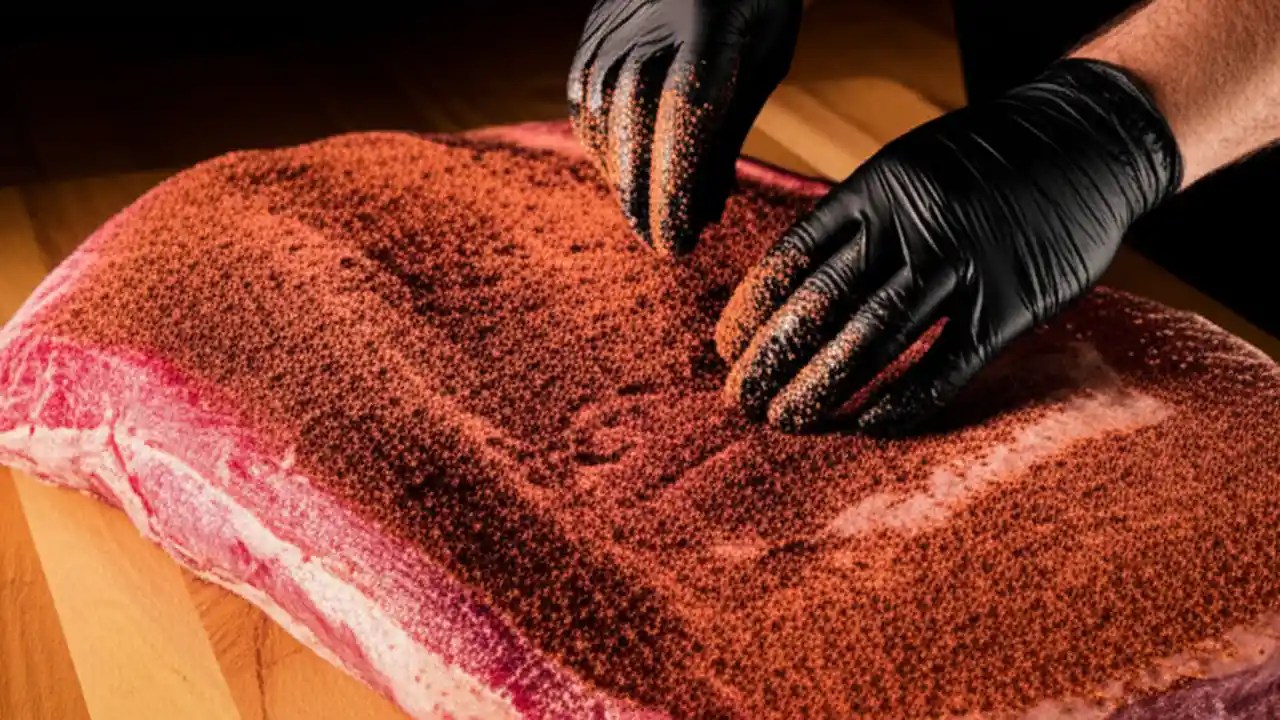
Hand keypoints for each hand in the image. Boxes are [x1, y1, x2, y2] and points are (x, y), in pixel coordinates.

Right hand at [568, 0, 802, 254]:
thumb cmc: (753, 0)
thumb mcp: (765, 57)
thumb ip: (731, 130)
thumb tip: (705, 212)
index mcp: (705, 22)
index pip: (682, 118)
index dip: (675, 188)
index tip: (678, 240)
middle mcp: (646, 24)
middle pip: (632, 128)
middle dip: (645, 199)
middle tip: (663, 246)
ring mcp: (611, 29)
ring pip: (603, 123)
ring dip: (623, 180)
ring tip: (648, 219)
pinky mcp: (591, 37)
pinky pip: (585, 105)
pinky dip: (602, 148)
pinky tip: (623, 175)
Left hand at [715, 58, 1183, 434]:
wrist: (1091, 136)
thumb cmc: (986, 161)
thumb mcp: (910, 168)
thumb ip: (859, 222)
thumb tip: (795, 288)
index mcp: (878, 188)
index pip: (795, 257)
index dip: (754, 308)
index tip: (725, 349)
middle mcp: (915, 224)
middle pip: (824, 304)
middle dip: (773, 358)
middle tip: (741, 401)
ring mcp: (966, 263)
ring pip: (876, 338)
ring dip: (822, 387)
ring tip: (785, 421)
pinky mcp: (1014, 302)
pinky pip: (947, 363)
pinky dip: (904, 400)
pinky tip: (865, 426)